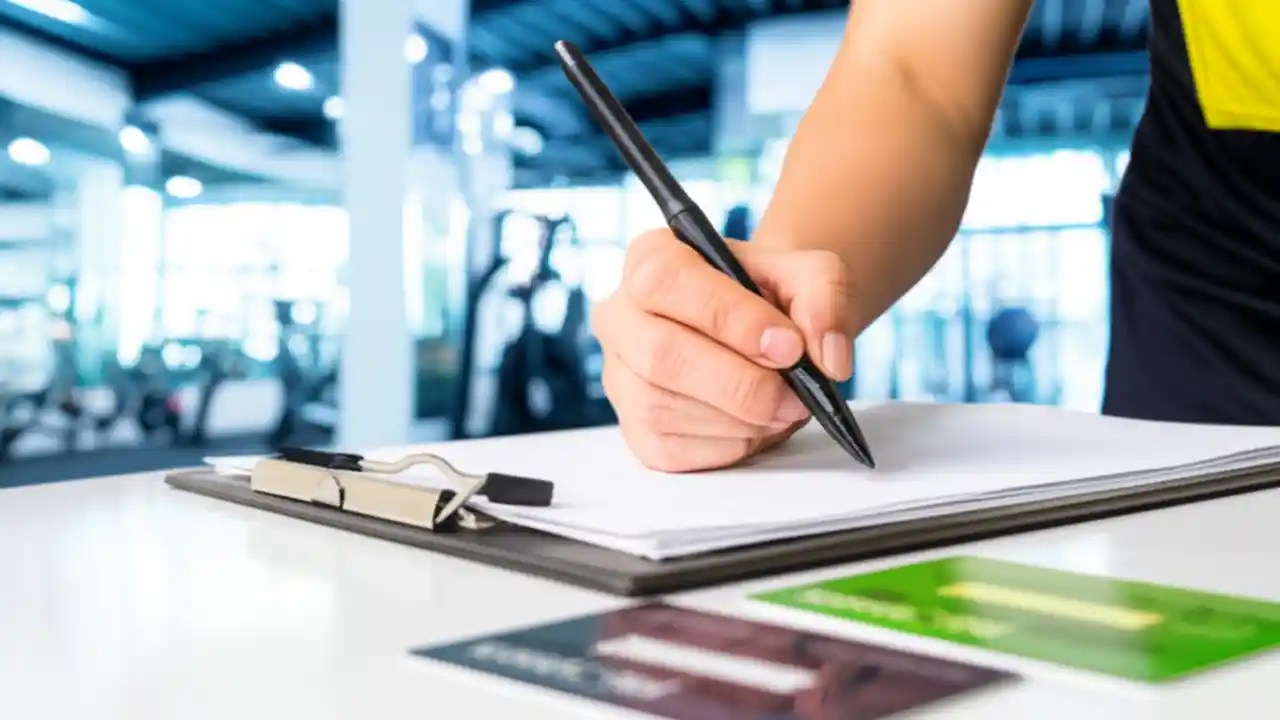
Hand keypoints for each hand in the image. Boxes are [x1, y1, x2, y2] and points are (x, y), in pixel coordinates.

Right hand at [592, 229, 857, 471]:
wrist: (765, 332)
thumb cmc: (772, 296)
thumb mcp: (811, 273)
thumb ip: (826, 297)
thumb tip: (828, 358)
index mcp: (650, 259)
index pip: (664, 281)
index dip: (726, 317)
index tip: (787, 345)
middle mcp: (620, 317)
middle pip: (660, 355)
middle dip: (741, 384)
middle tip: (796, 395)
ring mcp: (620, 378)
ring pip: (664, 408)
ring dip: (739, 420)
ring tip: (783, 408)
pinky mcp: (635, 431)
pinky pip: (671, 450)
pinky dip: (727, 445)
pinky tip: (754, 425)